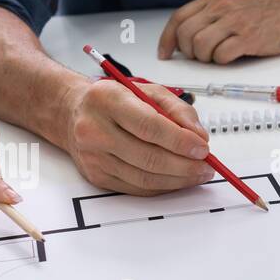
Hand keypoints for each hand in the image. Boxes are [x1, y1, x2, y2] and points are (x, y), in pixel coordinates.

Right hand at [66, 78, 212, 194]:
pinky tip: (177, 180)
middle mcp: (94, 129)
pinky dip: (163, 187)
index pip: (149, 126)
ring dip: (178, 180)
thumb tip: (199, 137)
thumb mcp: (147, 91)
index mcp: (107, 100)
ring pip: (144, 178)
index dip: (180, 141)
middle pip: (148, 157)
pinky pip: (137, 188)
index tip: (203, 148)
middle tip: (206, 166)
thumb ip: (177, 110)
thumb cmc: (114, 101)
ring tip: (198, 175)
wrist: (73, 113)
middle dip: (185, 166)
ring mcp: (94, 156)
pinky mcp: (96, 176)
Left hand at [158, 0, 279, 63]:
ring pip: (200, 46)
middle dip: (189, 52)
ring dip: (205, 58)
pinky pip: (222, 55)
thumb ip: (210, 16)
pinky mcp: (248, 37)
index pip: (179, 17)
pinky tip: (232, 56)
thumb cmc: (266, 13)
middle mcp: (221, 6)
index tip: (166, 53)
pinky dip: (222, 61)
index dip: (168, 38)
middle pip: (186, 34)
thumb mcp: (232, 4)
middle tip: (200, 57)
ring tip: (218, 56)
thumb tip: (186, 38)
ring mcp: (235, 21)